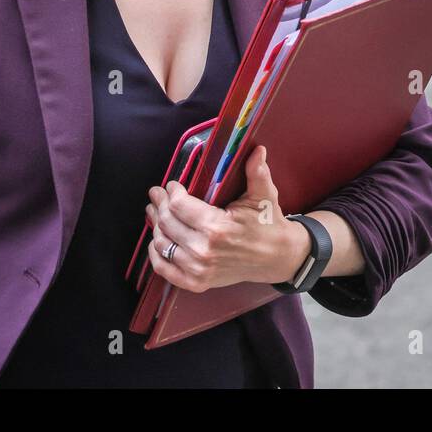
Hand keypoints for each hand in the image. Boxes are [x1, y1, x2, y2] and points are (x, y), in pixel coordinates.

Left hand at [145, 144, 309, 292]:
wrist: (277, 257)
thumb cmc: (268, 224)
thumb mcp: (264, 196)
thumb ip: (257, 172)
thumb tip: (258, 149)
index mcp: (217, 227)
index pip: (178, 205)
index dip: (171, 192)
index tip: (171, 185)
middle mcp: (203, 251)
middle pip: (166, 222)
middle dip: (159, 204)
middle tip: (157, 194)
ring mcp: (198, 270)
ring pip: (162, 243)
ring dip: (155, 226)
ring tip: (154, 212)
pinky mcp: (196, 282)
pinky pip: (164, 269)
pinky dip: (156, 255)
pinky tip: (156, 241)